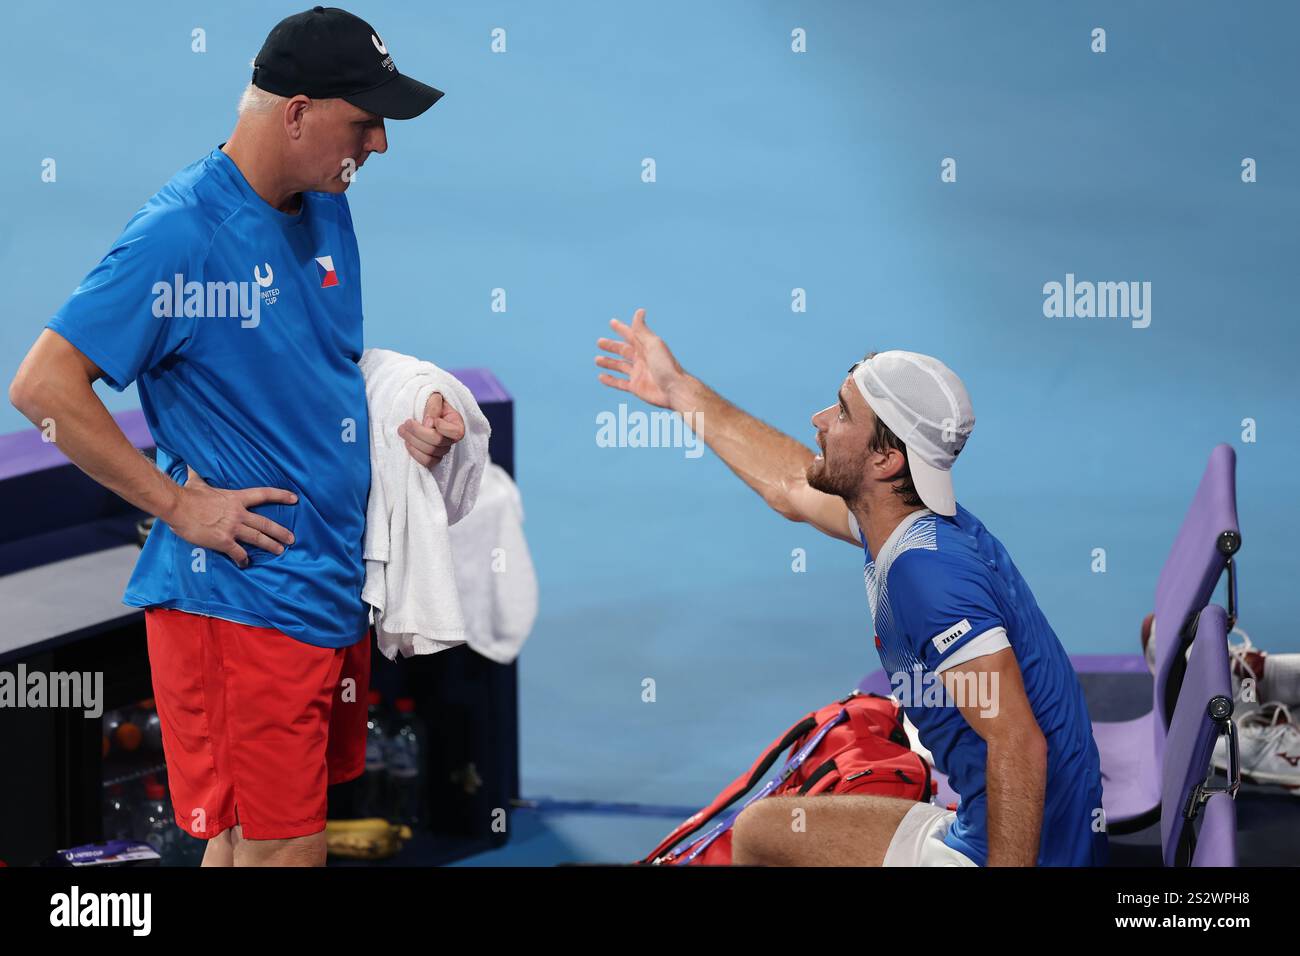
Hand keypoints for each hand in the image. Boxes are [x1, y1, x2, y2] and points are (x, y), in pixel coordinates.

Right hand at [163, 467, 296, 567]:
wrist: (178, 506)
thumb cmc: (187, 494)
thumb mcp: (197, 481)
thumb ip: (198, 475)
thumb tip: (190, 465)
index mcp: (236, 498)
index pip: (264, 495)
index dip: (281, 496)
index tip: (294, 499)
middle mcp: (238, 513)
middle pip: (266, 523)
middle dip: (280, 532)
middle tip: (292, 539)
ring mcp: (232, 528)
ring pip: (258, 538)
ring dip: (270, 545)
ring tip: (280, 551)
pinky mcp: (223, 541)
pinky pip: (238, 553)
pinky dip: (243, 560)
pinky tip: (245, 564)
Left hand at [398, 392, 465, 468]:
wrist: (425, 411)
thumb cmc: (432, 403)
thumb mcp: (434, 398)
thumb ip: (433, 407)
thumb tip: (428, 424)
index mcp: (457, 425)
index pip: (455, 433)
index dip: (442, 428)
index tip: (431, 419)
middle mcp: (452, 440)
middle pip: (437, 442)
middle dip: (418, 432)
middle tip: (406, 423)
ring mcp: (443, 450)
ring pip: (430, 453)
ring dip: (413, 442)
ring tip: (402, 430)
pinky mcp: (433, 457)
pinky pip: (426, 462)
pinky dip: (414, 453)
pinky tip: (407, 442)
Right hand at [595, 308, 688, 409]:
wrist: (674, 389)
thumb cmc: (666, 365)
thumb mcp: (653, 344)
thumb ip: (642, 330)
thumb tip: (639, 311)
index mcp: (646, 347)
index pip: (631, 335)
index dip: (621, 329)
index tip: (612, 322)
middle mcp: (642, 359)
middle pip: (624, 350)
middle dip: (612, 346)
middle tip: (599, 342)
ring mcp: (639, 374)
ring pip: (620, 366)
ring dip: (609, 363)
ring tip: (597, 360)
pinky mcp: (636, 387)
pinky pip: (620, 383)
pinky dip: (610, 380)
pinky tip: (601, 377)